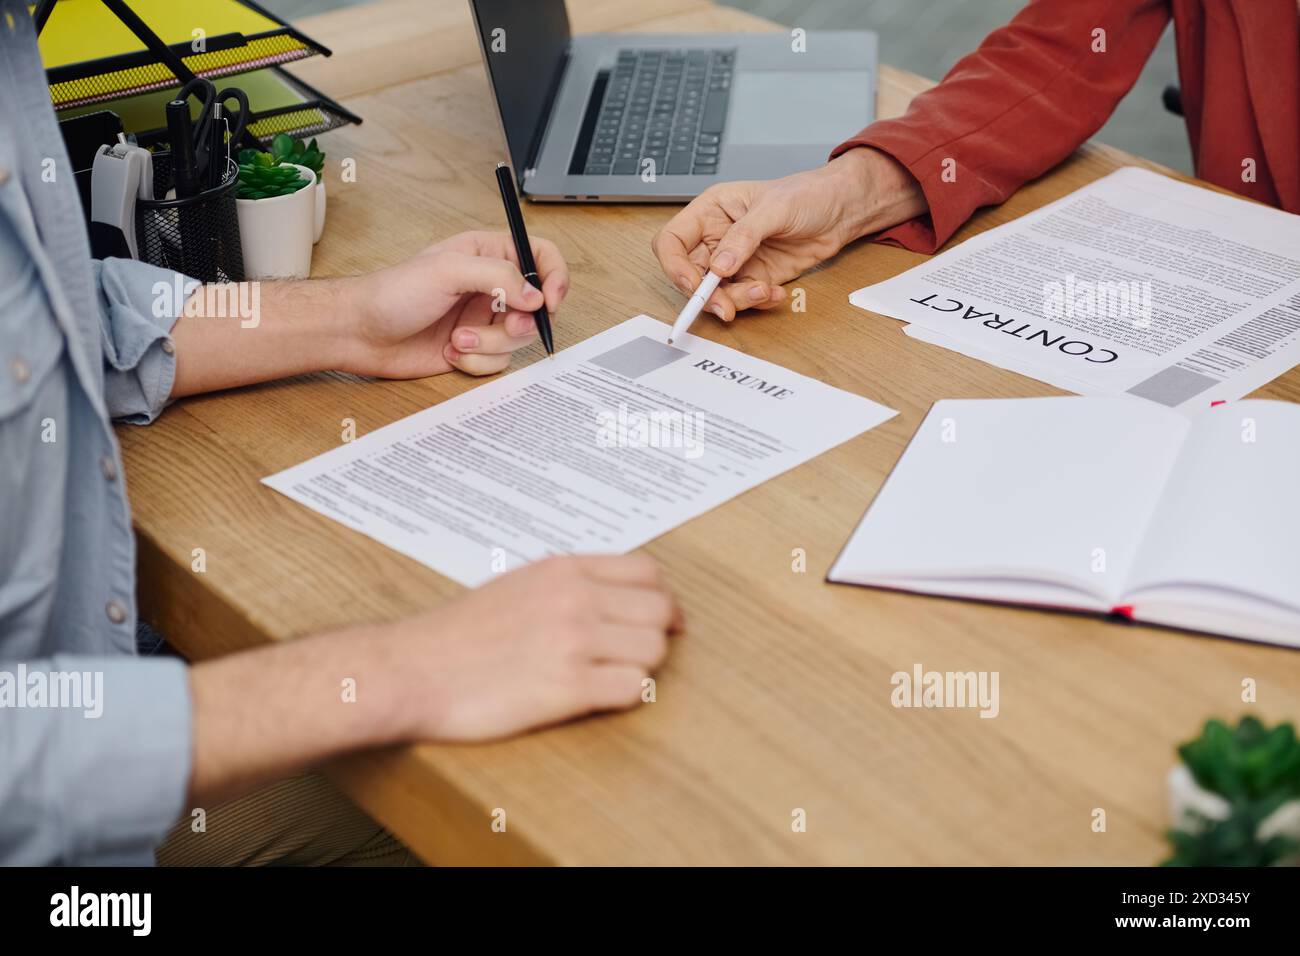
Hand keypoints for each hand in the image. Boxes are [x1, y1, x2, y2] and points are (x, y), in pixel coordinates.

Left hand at [344, 230, 568, 376]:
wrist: (361, 333)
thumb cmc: (393, 293)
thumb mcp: (448, 270)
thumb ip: (499, 277)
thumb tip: (536, 297)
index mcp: (488, 254)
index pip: (541, 256)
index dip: (555, 278)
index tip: (550, 300)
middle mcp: (491, 286)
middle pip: (537, 306)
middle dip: (519, 323)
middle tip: (504, 324)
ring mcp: (485, 319)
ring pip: (518, 339)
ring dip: (490, 344)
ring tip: (457, 338)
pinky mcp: (476, 348)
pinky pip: (499, 362)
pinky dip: (477, 361)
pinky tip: (450, 350)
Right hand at [385, 555, 682, 741]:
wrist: (412, 670)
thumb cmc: (456, 634)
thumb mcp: (517, 584)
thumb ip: (566, 584)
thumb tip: (612, 597)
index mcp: (564, 569)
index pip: (647, 572)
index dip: (661, 599)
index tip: (658, 621)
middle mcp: (575, 598)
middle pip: (660, 610)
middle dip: (658, 635)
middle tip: (638, 656)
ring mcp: (573, 641)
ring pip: (654, 651)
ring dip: (642, 668)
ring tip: (612, 677)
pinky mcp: (568, 687)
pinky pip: (633, 689)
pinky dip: (626, 696)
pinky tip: (601, 697)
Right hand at [652, 147, 925, 321]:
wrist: (842, 210)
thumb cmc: (808, 194)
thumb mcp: (774, 208)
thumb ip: (743, 237)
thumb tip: (719, 266)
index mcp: (710, 211)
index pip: (672, 242)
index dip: (674, 266)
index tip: (693, 284)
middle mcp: (716, 237)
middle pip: (689, 275)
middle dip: (706, 294)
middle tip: (726, 306)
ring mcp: (734, 261)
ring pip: (715, 293)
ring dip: (736, 300)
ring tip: (763, 292)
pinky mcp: (753, 278)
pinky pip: (742, 299)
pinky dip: (756, 303)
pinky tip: (775, 292)